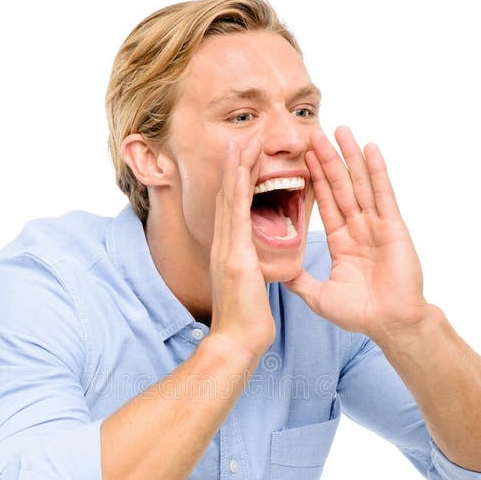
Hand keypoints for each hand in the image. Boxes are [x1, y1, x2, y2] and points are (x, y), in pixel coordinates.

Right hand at [208, 141, 275, 366]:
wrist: (236, 343)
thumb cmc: (246, 321)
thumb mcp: (249, 288)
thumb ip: (250, 272)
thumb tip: (256, 266)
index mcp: (230, 252)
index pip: (234, 210)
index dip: (238, 183)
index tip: (246, 160)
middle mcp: (224, 246)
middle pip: (228, 197)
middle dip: (236, 167)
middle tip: (243, 136)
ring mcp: (226, 249)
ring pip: (230, 199)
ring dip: (237, 168)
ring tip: (244, 140)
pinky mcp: (234, 257)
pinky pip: (237, 215)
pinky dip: (238, 188)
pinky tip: (243, 168)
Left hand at [283, 127, 428, 341]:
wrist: (389, 323)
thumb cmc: (360, 314)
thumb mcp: (320, 296)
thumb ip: (300, 281)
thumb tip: (277, 273)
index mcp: (342, 242)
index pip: (325, 204)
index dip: (314, 180)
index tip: (302, 158)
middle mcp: (359, 229)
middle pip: (341, 187)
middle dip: (328, 160)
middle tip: (315, 133)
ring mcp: (377, 225)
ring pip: (360, 184)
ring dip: (350, 157)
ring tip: (341, 130)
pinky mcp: (393, 227)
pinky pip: (383, 194)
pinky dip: (377, 171)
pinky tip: (370, 149)